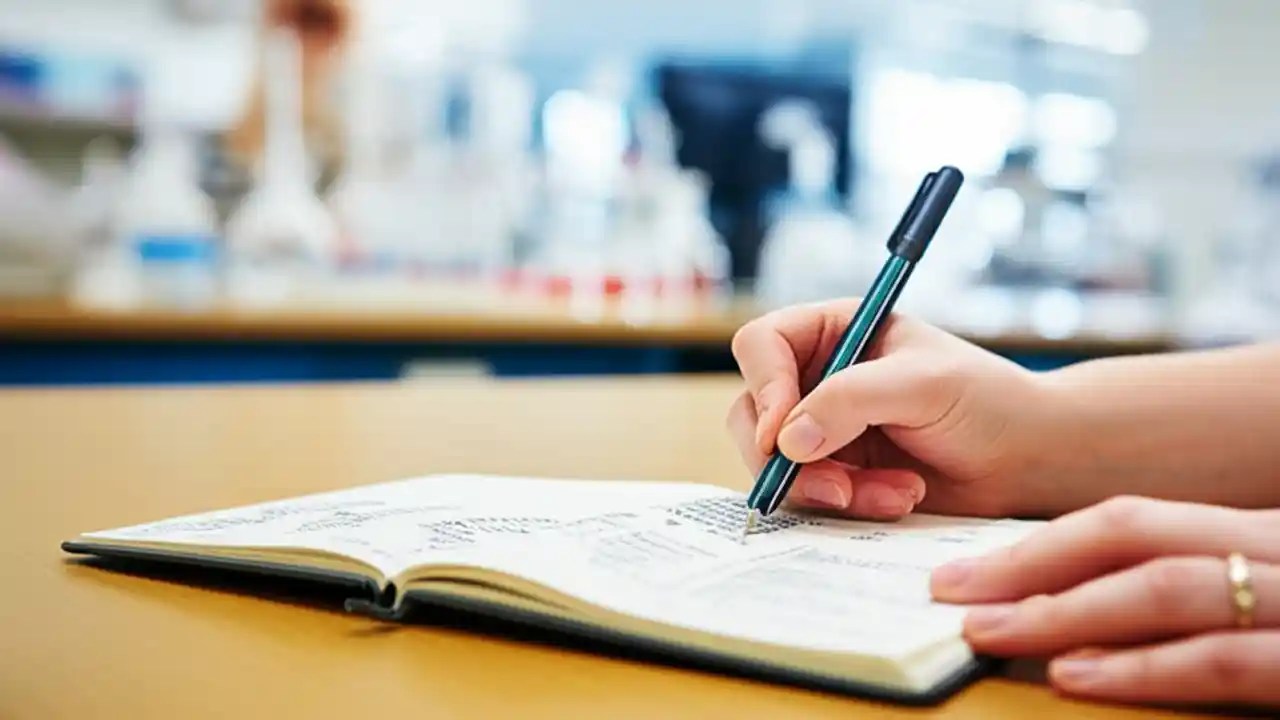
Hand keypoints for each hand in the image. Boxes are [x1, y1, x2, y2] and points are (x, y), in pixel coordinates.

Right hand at [727, 300, 1048, 518]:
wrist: (1030, 460)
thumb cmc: (988, 401)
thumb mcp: (922, 384)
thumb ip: (850, 401)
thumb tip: (785, 440)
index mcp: (833, 332)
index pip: (761, 346)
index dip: (763, 387)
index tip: (783, 435)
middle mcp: (817, 378)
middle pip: (753, 412)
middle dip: (786, 458)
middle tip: (834, 488)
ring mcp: (823, 430)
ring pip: (777, 464)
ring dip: (827, 487)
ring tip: (890, 493)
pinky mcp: (837, 475)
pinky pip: (809, 497)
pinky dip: (849, 505)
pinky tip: (900, 498)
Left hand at [931, 496, 1279, 707]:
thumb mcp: (1261, 596)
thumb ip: (1186, 594)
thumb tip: (1070, 617)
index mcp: (1252, 534)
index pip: (1129, 522)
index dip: (1039, 546)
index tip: (964, 572)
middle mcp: (1271, 551)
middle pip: (1132, 535)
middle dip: (1030, 564)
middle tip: (951, 594)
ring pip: (1165, 587)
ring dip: (1067, 610)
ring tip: (991, 632)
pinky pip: (1220, 659)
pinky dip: (1142, 668)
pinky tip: (1074, 675)